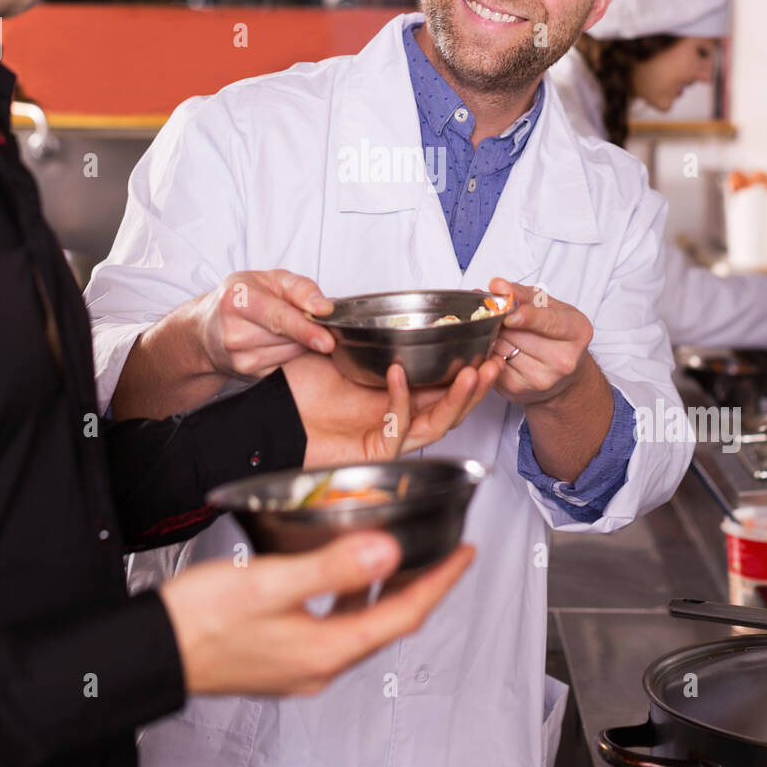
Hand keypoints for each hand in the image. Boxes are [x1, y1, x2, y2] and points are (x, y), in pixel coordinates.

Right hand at [160, 533, 474, 696]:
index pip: (404, 613)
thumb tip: (387, 551)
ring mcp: (300, 663)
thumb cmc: (198, 621)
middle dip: (420, 585)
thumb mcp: (269, 584)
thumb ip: (330, 567)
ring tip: (400, 555)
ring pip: (360, 622)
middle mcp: (320, 663)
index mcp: (327, 648)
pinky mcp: (280, 655)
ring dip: (385, 590)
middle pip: (388, 620)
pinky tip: (338, 573)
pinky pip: (333, 624)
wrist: (150, 651)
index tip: (465, 553)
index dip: (440, 581)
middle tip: (443, 553)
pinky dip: (350, 596)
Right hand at [198, 269, 335, 383]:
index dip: (305, 329)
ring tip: (284, 326)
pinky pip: (286, 364)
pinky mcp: (249, 374)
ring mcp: (240, 358)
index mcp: (237, 300)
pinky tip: (278, 342)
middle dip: (307, 328)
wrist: (206, 329)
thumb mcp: (269, 279)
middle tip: (305, 316)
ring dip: (300, 341)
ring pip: (291, 353)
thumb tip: (324, 308)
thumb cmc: (241, 298)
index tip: (327, 340)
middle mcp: (234, 332)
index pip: (278, 318)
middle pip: (289, 337)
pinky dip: (291, 353)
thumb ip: (301, 288)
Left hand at [283, 352, 501, 467]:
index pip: (442, 387)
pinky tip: (400, 374)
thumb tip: (396, 313)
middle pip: (450, 408)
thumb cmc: (300, 389)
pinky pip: (397, 429)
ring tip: (471, 373)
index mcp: (397, 397)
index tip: (484, 349)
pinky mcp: (372, 453)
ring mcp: (388, 438)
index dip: (466, 371)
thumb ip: (373, 341)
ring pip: (436, 424)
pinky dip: (401, 400)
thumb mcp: (343, 352)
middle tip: (493, 363)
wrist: (273, 415)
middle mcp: (398, 419)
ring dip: (456, 398)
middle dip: (475, 387)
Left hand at [487, 276, 594, 405]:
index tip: (509, 314)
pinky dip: (490, 353)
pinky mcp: (518, 390)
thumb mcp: (549, 307)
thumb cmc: (555, 333)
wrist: (563, 375)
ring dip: (493, 336)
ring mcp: (542, 379)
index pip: (549, 322)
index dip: (526, 317)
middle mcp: (564, 359)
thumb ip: (522, 294)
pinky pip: (492, 364)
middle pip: (518, 334)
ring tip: (502, 332)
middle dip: (501, 320)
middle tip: (496, 313)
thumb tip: (498, 286)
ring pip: (501, 348)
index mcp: (577, 331)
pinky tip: (500, 349)